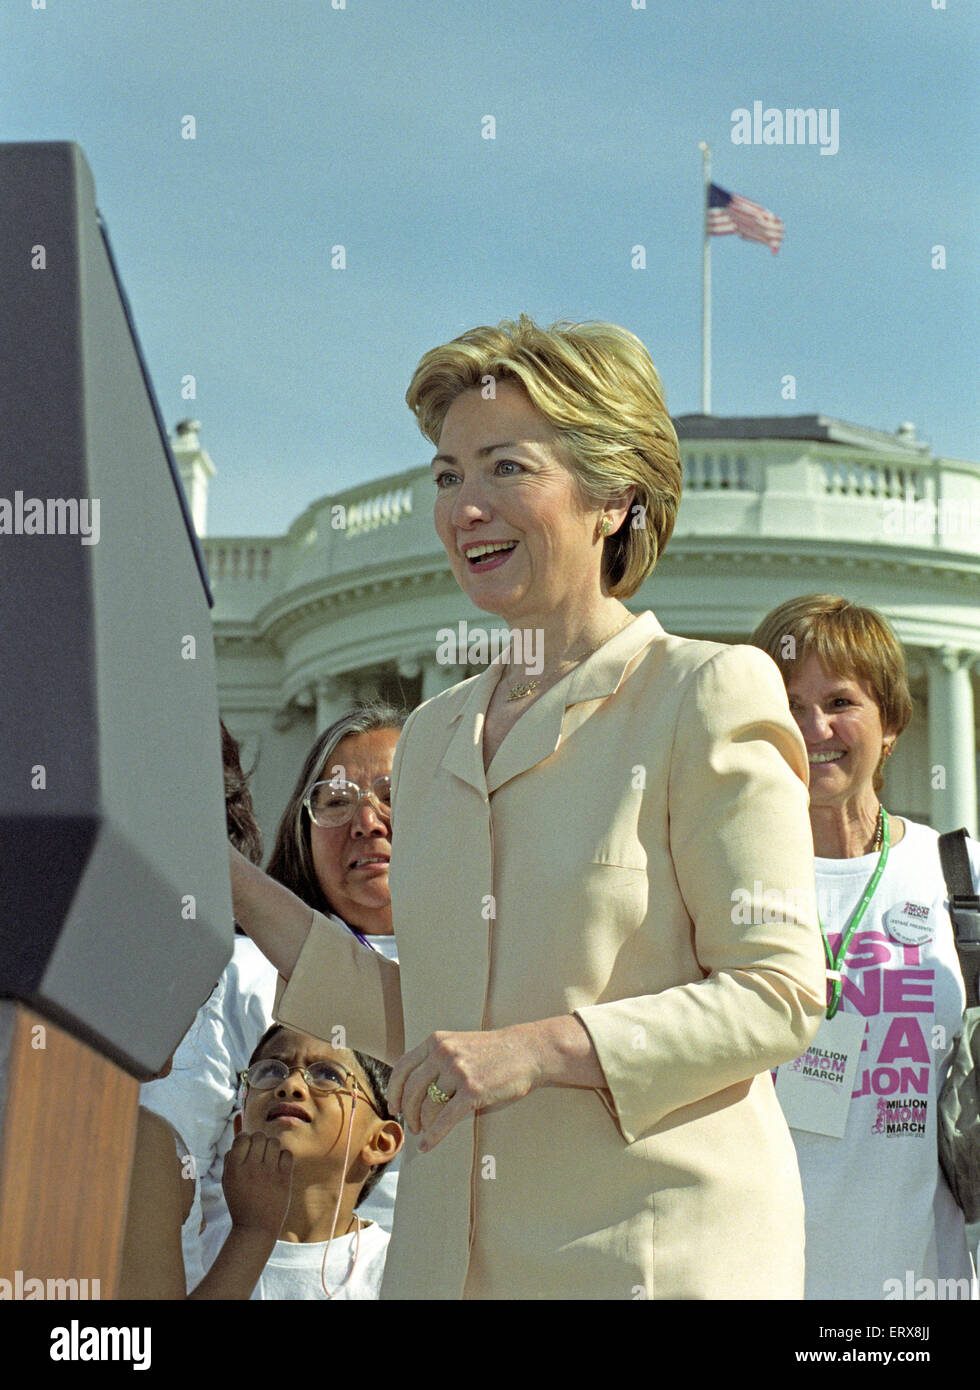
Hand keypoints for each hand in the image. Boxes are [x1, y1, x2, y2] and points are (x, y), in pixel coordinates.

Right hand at [221, 1132, 292, 1237]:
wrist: (255, 1228)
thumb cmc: (240, 1202)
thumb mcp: (228, 1182)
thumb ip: (230, 1159)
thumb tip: (240, 1137)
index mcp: (235, 1169)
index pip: (242, 1137)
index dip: (245, 1138)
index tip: (247, 1146)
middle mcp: (251, 1169)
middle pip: (259, 1136)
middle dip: (259, 1140)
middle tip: (259, 1152)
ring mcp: (268, 1173)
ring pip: (274, 1142)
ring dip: (272, 1147)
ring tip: (269, 1158)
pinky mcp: (283, 1179)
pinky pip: (287, 1154)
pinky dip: (283, 1157)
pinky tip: (278, 1166)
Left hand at [388, 1026, 543, 1152]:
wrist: (527, 1051)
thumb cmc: (494, 1052)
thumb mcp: (459, 1044)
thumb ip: (437, 1058)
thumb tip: (413, 1088)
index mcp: (437, 1041)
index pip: (402, 1067)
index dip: (394, 1090)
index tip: (393, 1106)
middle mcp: (443, 1053)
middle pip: (412, 1089)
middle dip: (408, 1111)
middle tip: (411, 1124)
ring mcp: (458, 1071)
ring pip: (427, 1105)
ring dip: (422, 1124)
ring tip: (423, 1132)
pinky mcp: (473, 1091)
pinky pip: (445, 1119)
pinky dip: (433, 1136)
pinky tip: (427, 1146)